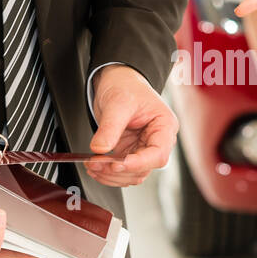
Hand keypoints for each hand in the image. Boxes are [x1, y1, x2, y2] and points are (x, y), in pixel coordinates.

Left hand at [86, 65, 177, 186]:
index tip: (117, 164)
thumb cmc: (126, 86)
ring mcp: (143, 149)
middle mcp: (157, 141)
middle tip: (96, 164)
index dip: (139, 163)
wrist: (118, 81)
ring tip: (92, 166)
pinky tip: (95, 167)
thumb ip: (110, 128)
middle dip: (119, 171)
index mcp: (164, 126)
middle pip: (144, 168)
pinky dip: (107, 173)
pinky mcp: (129, 152)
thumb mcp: (118, 103)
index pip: (158, 154)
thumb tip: (100, 149)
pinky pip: (122, 171)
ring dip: (111, 175)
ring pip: (132, 174)